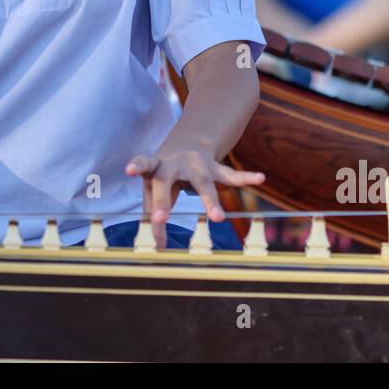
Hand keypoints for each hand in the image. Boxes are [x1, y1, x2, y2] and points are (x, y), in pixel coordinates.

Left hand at [126, 145, 264, 248]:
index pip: (145, 165)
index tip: (128, 170)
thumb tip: (157, 246)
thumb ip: (154, 213)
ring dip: (210, 201)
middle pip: (168, 180)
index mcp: (156, 166)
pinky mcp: (214, 168)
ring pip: (202, 183)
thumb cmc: (165, 174)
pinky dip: (245, 178)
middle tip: (160, 219)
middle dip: (164, 201)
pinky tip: (260, 178)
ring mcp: (196, 165)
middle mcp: (174, 163)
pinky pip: (230, 175)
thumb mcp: (154, 187)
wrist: (189, 142)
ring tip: (218, 218)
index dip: (137, 166)